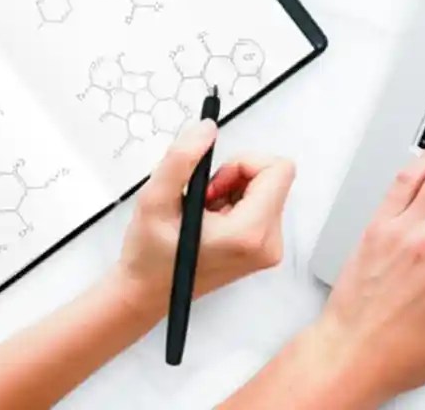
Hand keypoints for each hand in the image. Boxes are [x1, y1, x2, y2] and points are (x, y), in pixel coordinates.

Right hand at [114, 120, 295, 311]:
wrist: (146, 294)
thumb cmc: (149, 257)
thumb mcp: (155, 200)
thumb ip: (181, 160)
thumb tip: (207, 130)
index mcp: (250, 233)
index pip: (278, 169)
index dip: (242, 164)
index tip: (213, 182)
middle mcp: (268, 243)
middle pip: (273, 177)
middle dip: (235, 177)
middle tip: (204, 200)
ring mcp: (269, 248)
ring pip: (266, 189)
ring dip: (233, 190)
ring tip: (203, 213)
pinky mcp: (263, 248)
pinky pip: (261, 204)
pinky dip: (235, 204)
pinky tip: (210, 222)